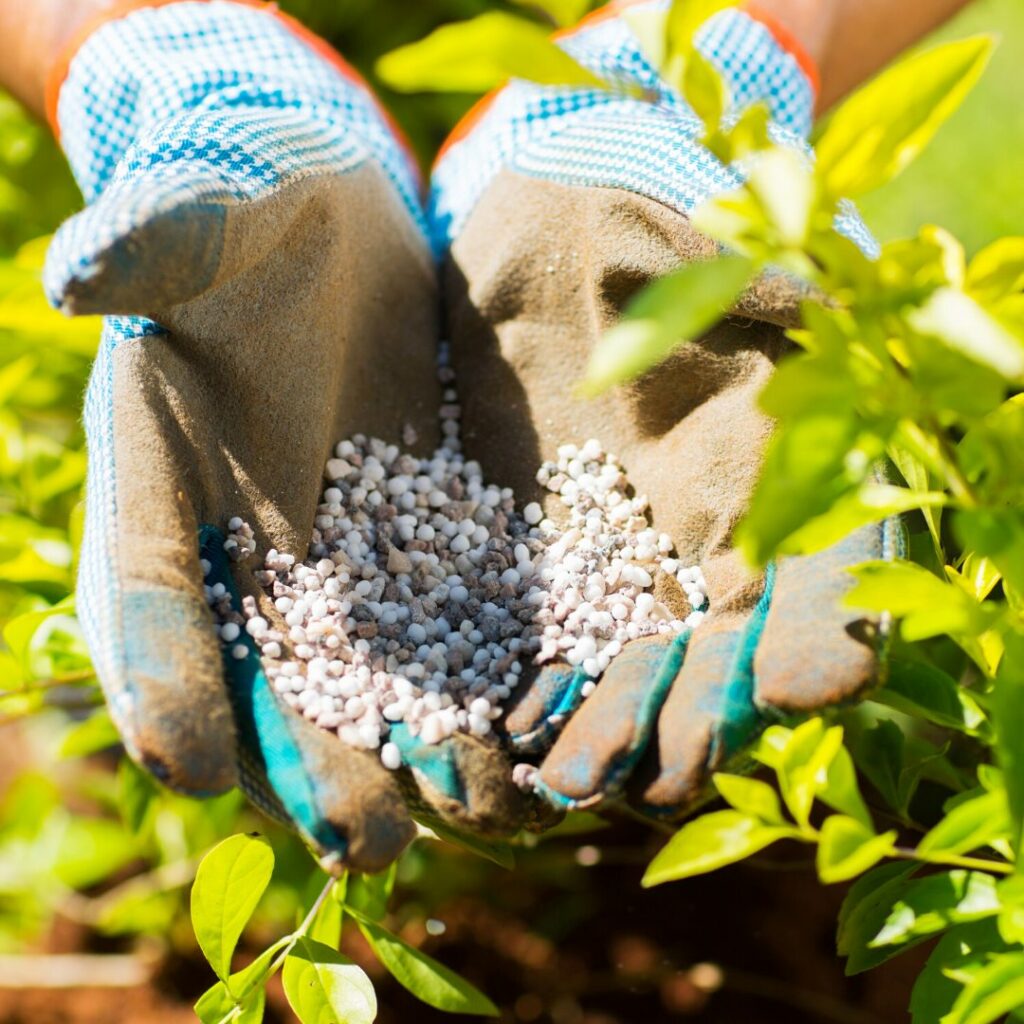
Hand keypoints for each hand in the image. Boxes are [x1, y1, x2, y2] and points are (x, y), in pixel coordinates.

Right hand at [46, 0, 521, 870]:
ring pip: (367, 672)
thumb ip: (156, 243)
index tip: (191, 761)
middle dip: (312, 758)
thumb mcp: (206, 213)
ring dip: (411, 747)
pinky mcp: (427, 533)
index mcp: (165, 481)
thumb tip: (84, 270)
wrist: (334, 222)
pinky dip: (482, 679)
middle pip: (270, 673)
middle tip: (367, 840)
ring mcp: (343, 550)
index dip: (162, 675)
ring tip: (467, 810)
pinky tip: (532, 729)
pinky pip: (450, 618)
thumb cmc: (248, 207)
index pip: (152, 594)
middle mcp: (251, 543)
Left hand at [434, 3, 894, 817]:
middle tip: (657, 771)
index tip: (813, 681)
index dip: (825, 634)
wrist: (541, 250)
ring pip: (624, 683)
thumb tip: (832, 333)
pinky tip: (498, 733)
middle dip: (692, 722)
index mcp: (773, 490)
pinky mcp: (526, 580)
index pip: (824, 583)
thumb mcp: (717, 268)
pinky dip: (517, 701)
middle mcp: (701, 556)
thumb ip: (772, 321)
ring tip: (566, 777)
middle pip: (715, 667)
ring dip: (604, 738)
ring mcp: (612, 579)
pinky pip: (529, 657)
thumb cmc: (644, 245)